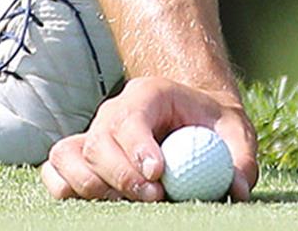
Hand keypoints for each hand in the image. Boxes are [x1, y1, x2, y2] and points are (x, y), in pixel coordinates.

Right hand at [39, 75, 258, 202]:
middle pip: (98, 142)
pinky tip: (93, 201)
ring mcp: (93, 133)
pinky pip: (56, 170)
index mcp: (148, 94)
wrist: (189, 118)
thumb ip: (240, 159)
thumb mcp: (236, 132)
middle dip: (121, 175)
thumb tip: (237, 189)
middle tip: (154, 198)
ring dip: (90, 185)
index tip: (157, 175)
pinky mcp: (80, 157)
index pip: (131, 117)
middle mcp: (113, 111)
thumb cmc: (212, 125)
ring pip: (69, 156)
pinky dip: (64, 187)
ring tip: (126, 203)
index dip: (138, 147)